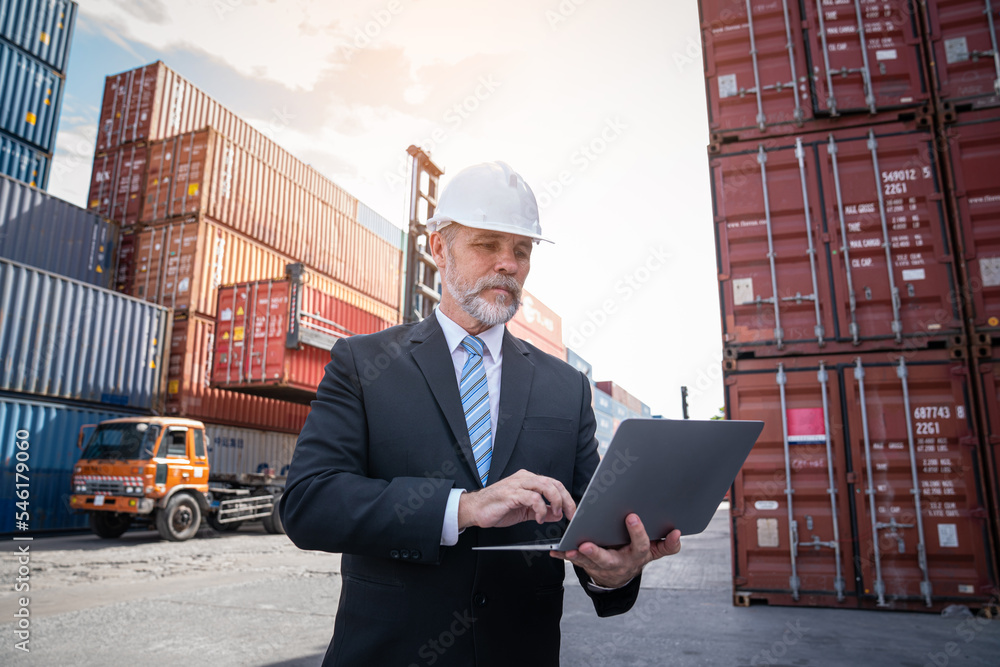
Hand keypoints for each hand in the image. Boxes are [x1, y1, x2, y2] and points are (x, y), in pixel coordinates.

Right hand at [458, 469, 575, 529]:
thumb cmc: (496, 508)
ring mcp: (517, 484)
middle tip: (570, 514)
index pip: (554, 484)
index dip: (566, 498)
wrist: (475, 509)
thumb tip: (556, 514)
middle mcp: (524, 479)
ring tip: (556, 514)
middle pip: (553, 484)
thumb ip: (540, 511)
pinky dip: (540, 509)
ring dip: (555, 501)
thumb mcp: (524, 511)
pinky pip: (533, 498)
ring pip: (545, 486)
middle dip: (565, 500)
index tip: (572, 511)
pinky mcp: (511, 494)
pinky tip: (539, 518)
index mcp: (528, 480)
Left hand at [551, 514, 680, 588]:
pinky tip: (555, 551)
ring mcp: (603, 566)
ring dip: (577, 556)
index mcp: (637, 555)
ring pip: (589, 562)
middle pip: (608, 560)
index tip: (632, 516)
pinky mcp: (589, 566)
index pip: (640, 545)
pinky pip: (576, 561)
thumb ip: (668, 544)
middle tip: (587, 545)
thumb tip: (677, 532)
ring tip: (568, 548)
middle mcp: (619, 563)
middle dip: (597, 553)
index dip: (637, 533)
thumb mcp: (655, 551)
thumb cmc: (637, 554)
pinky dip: (565, 555)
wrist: (622, 577)